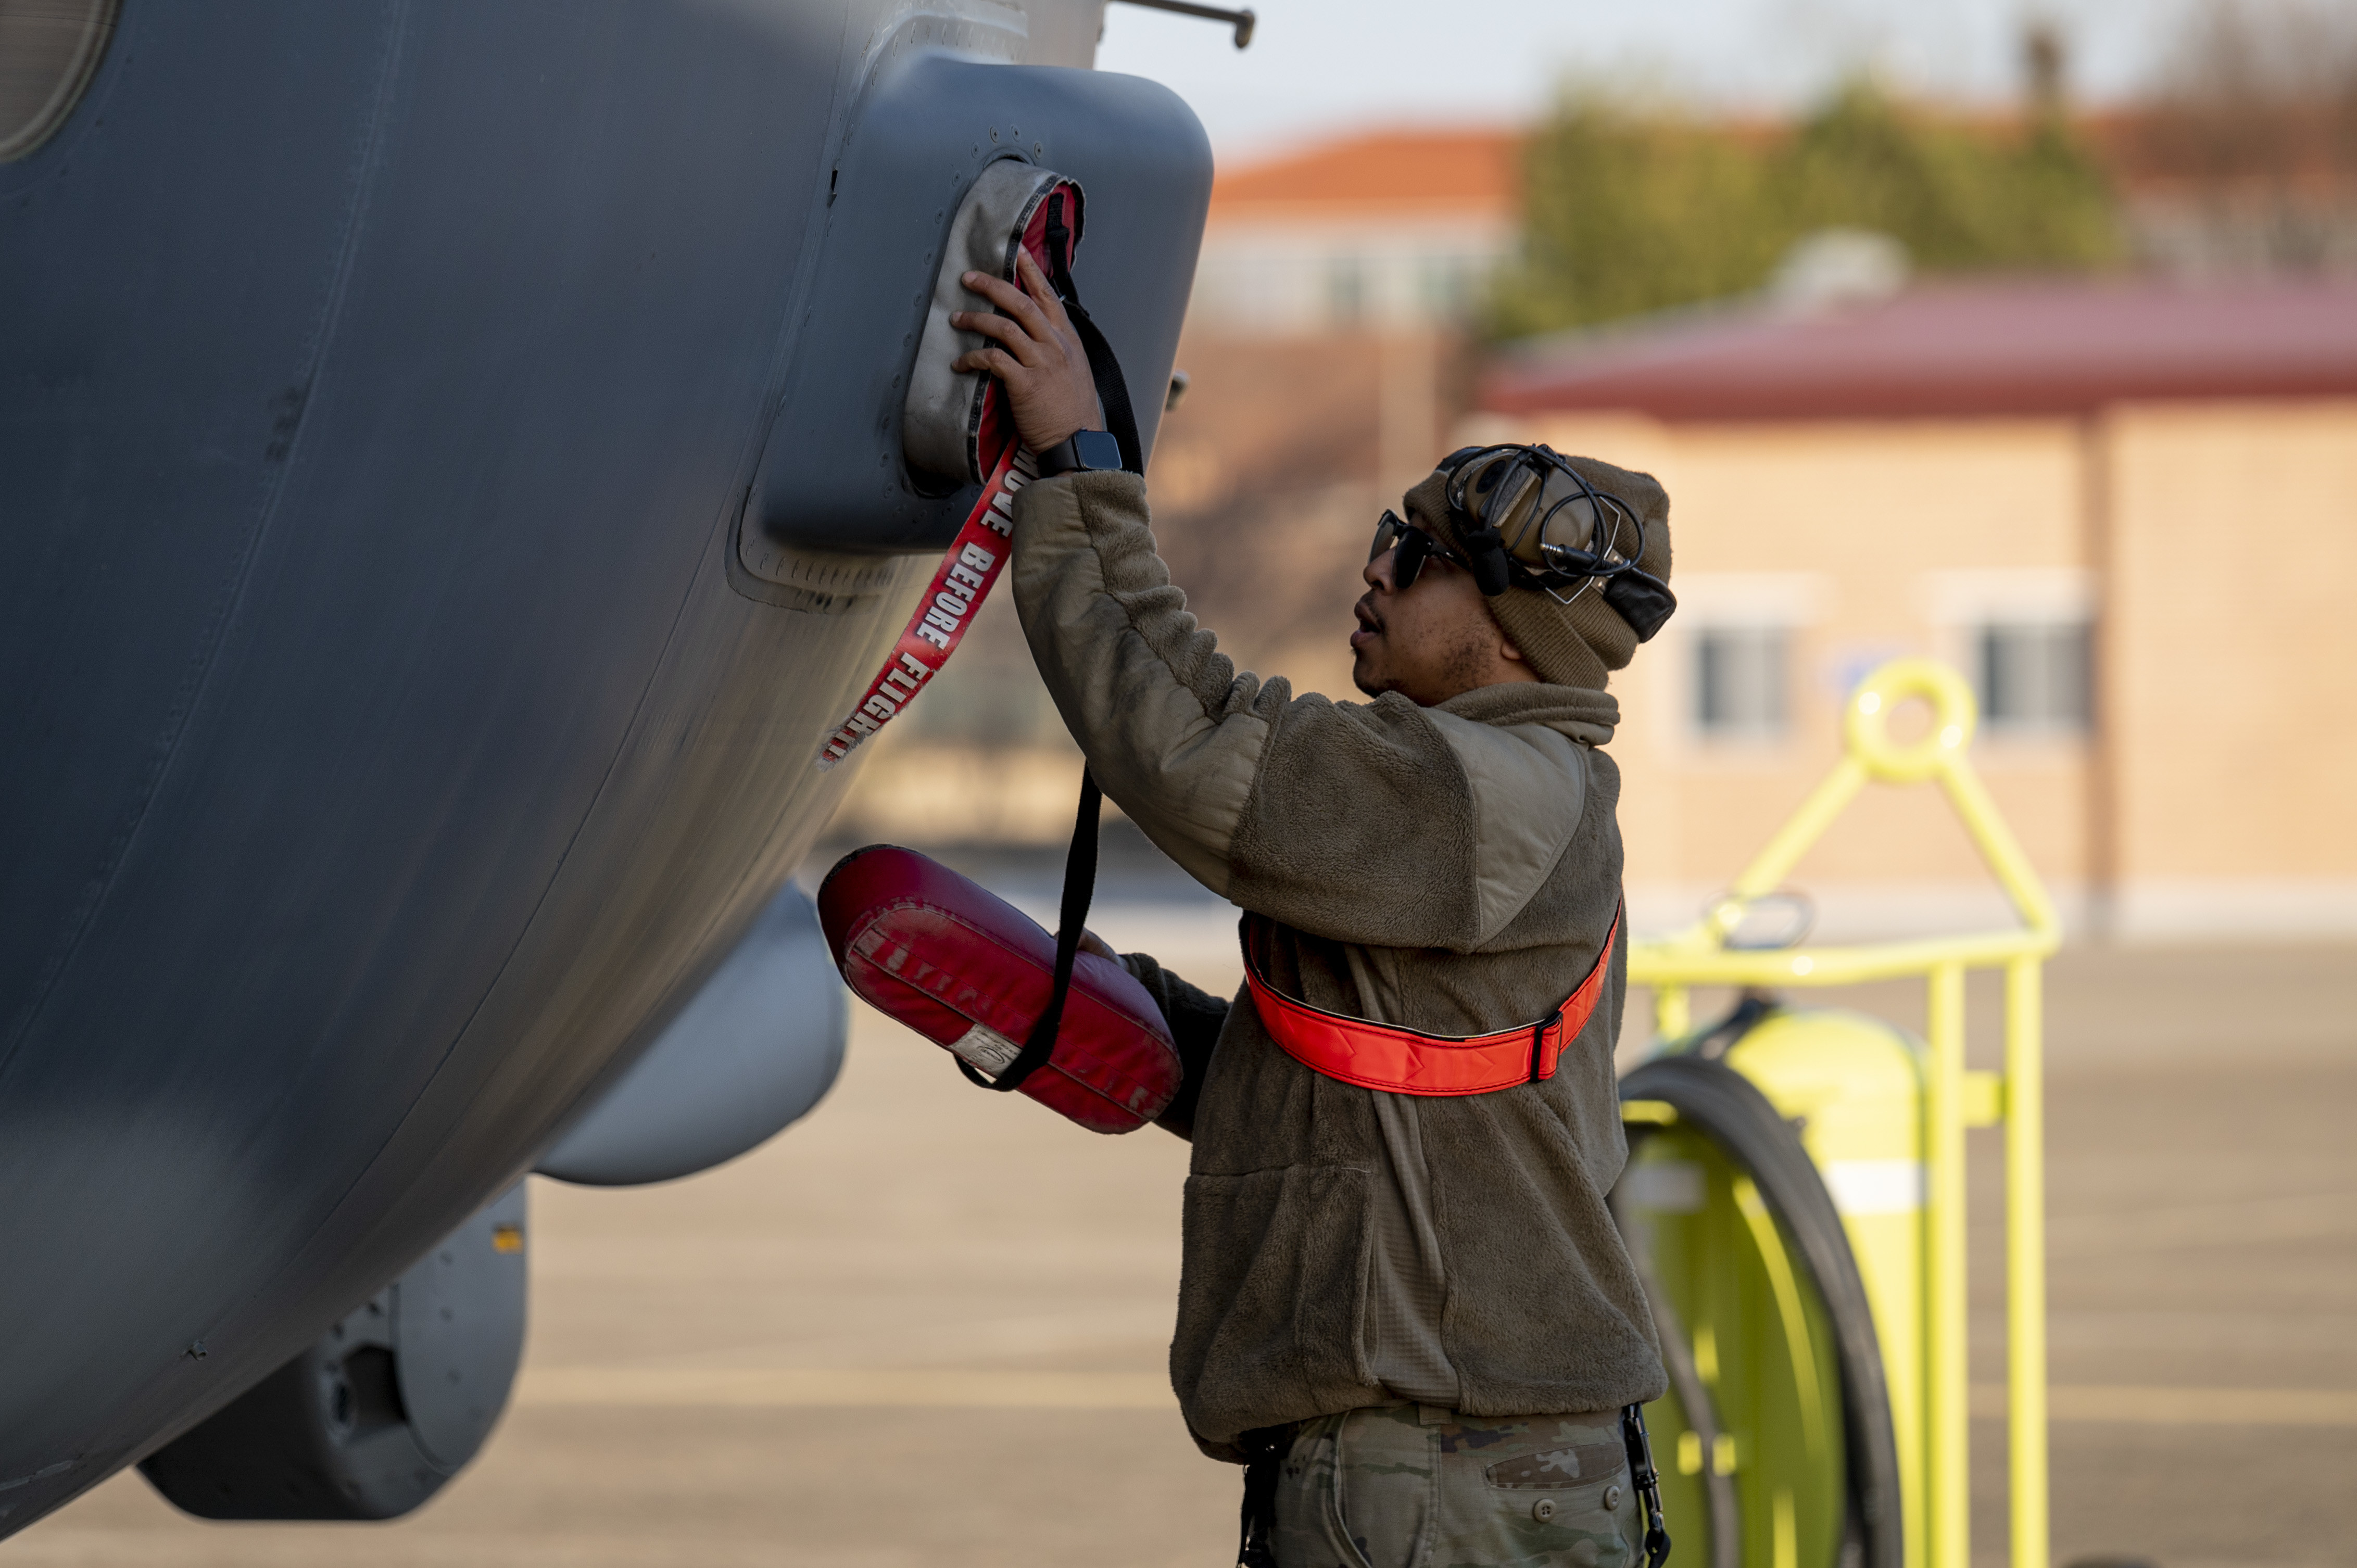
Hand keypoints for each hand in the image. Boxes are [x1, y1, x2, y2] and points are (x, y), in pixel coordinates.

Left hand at [949, 250, 1101, 457]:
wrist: (1078, 442)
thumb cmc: (1072, 409)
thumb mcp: (1074, 367)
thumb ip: (1056, 344)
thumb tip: (1036, 329)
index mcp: (1067, 338)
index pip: (1047, 295)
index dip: (1030, 270)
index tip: (1015, 250)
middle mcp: (1056, 345)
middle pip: (1022, 303)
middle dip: (993, 285)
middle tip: (969, 277)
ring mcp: (1042, 363)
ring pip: (1004, 327)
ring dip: (976, 319)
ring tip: (957, 318)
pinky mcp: (1025, 384)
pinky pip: (993, 360)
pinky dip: (973, 358)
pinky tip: (961, 362)